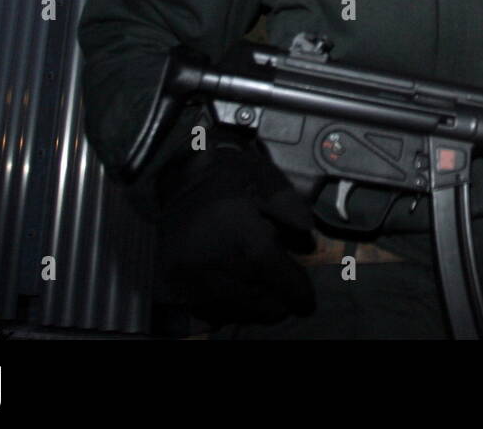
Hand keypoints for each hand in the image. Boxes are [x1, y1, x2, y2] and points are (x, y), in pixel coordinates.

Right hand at [155, 139, 316, 326]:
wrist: (178, 171)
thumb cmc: (229, 174)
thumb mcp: (272, 184)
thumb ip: (296, 215)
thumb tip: (308, 248)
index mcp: (248, 244)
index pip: (285, 287)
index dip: (301, 293)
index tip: (305, 296)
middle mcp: (218, 269)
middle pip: (263, 305)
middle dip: (276, 295)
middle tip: (277, 277)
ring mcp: (193, 280)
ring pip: (238, 311)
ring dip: (252, 301)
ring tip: (255, 276)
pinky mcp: (175, 283)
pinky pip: (209, 310)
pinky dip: (226, 303)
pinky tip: (232, 280)